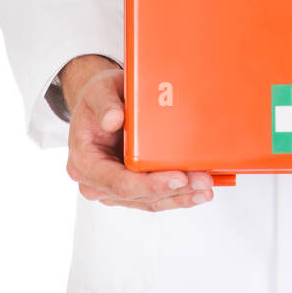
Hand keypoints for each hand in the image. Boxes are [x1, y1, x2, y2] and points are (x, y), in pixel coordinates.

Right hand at [61, 54, 213, 211]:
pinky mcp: (131, 187)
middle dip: (174, 191)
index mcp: (84, 162)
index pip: (118, 182)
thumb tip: (113, 120)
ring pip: (150, 201)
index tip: (178, 178)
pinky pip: (155, 196)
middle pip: (139, 195)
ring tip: (206, 189)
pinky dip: (177, 194)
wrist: (98, 104)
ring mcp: (114, 188)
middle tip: (203, 181)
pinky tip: (198, 190)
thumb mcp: (97, 92)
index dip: (149, 185)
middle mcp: (97, 182)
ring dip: (180, 197)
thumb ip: (104, 105)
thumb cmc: (96, 99)